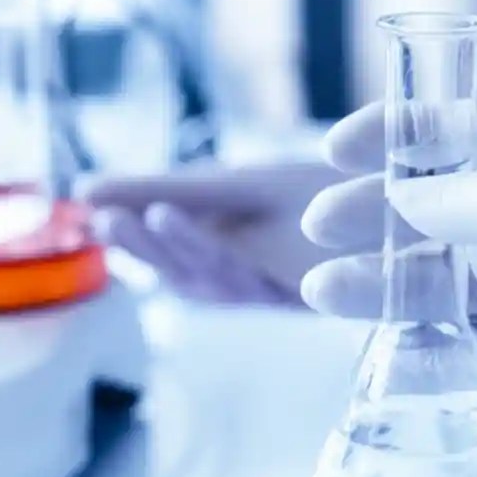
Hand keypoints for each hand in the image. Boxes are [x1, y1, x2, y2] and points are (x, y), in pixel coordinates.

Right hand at [88, 162, 346, 305]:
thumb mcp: (236, 184)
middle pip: (181, 269)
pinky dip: (225, 257)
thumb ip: (164, 188)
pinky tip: (208, 233)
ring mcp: (272, 284)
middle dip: (144, 247)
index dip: (128, 234)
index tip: (87, 205)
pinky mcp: (304, 291)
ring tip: (149, 216)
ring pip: (213, 276)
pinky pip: (256, 278)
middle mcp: (240, 272)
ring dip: (181, 249)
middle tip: (104, 218)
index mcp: (217, 251)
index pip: (162, 248)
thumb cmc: (317, 191)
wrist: (393, 197)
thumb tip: (84, 188)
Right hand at [302, 100, 476, 433]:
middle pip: (425, 210)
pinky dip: (425, 359)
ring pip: (434, 284)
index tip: (333, 153)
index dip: (386, 137)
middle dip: (369, 217)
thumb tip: (402, 203)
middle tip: (319, 232)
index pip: (446, 130)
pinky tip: (382, 364)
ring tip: (323, 294)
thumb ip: (462, 199)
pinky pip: (466, 352)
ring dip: (380, 288)